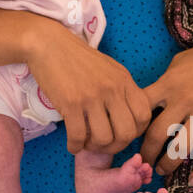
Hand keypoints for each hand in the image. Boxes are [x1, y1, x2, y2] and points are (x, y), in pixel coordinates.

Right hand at [23, 21, 150, 153]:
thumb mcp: (109, 68)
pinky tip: (73, 144)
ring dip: (94, 148)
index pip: (144, 116)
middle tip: (104, 144)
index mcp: (124, 80)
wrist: (48, 44)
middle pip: (127, 133)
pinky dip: (75, 146)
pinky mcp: (70, 103)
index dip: (136, 131)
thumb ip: (121, 89)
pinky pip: (78, 136)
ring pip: (103, 138)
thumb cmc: (77, 57)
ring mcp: (91, 97)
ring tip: (87, 143)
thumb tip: (128, 116)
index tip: (122, 133)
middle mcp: (111, 89)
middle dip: (116, 146)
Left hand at [137, 31, 192, 183]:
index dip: (131, 126)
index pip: (141, 109)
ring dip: (168, 165)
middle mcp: (184, 102)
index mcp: (169, 84)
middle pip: (156, 135)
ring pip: (180, 149)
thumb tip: (150, 100)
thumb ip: (163, 82)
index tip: (130, 137)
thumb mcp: (179, 62)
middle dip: (146, 154)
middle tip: (142, 163)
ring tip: (162, 171)